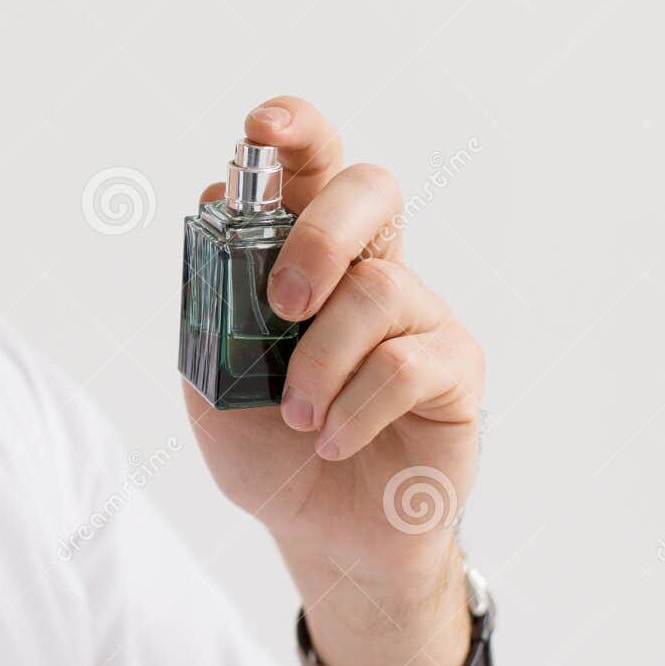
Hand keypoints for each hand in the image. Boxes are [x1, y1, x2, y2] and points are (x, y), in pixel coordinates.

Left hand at [182, 97, 484, 665]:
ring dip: (319, 361)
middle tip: (279, 307)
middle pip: (370, 190)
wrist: (322, 535)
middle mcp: (370, 270)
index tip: (260, 130)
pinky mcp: (455, 370)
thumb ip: (209, 311)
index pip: (311, 169)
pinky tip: (332, 441)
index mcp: (307, 258)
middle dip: (317, 236)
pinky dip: (354, 407)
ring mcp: (419, 316)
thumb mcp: (211, 383)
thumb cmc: (270, 452)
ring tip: (298, 418)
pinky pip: (408, 363)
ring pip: (379, 290)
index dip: (294, 132)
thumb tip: (211, 230)